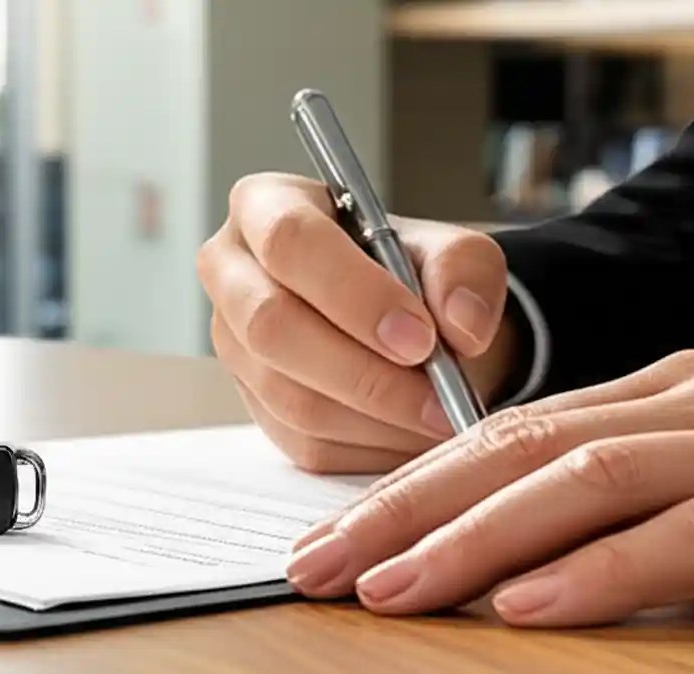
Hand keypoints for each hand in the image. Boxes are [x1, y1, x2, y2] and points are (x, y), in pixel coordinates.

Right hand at [197, 173, 518, 472]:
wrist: (396, 318)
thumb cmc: (408, 270)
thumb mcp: (451, 250)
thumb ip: (463, 270)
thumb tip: (461, 323)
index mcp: (264, 206)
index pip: (288, 242)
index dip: (352, 293)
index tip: (419, 336)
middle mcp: (230, 273)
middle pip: (270, 326)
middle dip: (362, 369)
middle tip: (437, 392)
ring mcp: (233, 344)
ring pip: (289, 395)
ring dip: (375, 417)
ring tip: (441, 416)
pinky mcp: (252, 403)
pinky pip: (304, 440)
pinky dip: (369, 446)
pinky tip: (411, 431)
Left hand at [286, 350, 693, 626]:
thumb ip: (613, 503)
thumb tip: (499, 560)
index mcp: (656, 398)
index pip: (504, 434)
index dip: (409, 489)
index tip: (333, 539)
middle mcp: (685, 406)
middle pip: (515, 447)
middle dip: (404, 510)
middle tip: (318, 566)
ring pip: (579, 480)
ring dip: (471, 539)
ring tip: (386, 590)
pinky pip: (686, 535)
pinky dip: (599, 571)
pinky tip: (520, 605)